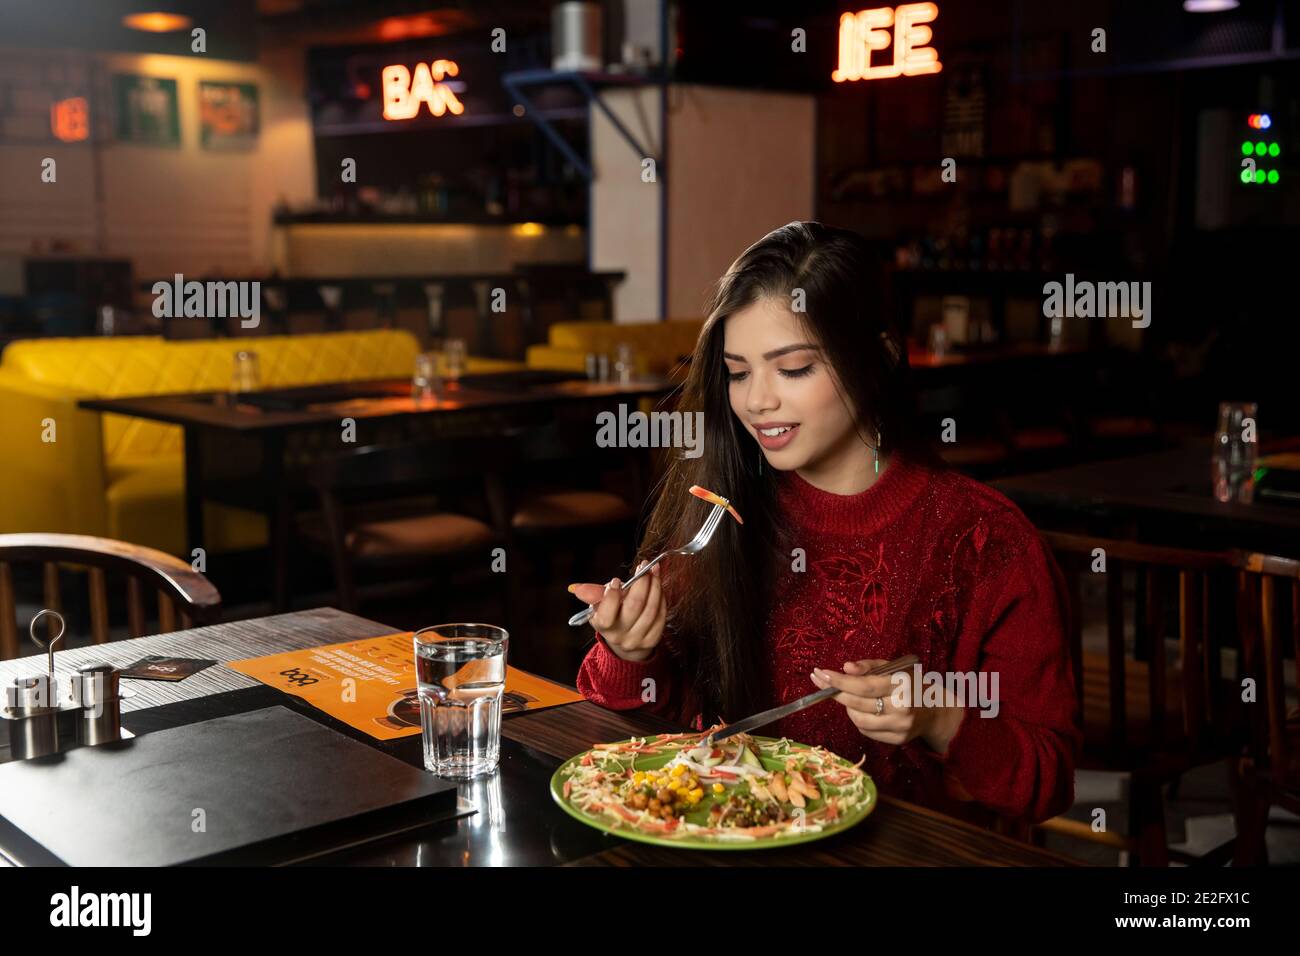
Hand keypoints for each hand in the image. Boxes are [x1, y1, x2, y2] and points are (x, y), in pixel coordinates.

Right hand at [568, 561, 664, 663]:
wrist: (625, 640)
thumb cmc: (612, 614)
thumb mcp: (600, 604)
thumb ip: (593, 594)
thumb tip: (575, 588)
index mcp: (603, 625)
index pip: (607, 613)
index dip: (612, 595)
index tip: (616, 580)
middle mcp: (619, 636)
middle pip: (635, 606)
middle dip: (641, 582)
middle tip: (644, 567)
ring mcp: (637, 639)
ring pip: (651, 609)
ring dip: (655, 586)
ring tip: (654, 571)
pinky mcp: (652, 640)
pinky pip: (661, 616)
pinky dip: (661, 598)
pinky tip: (658, 587)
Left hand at [810, 658, 964, 752]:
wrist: (934, 709)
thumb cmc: (909, 683)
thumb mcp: (893, 667)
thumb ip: (869, 666)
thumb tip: (846, 668)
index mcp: (903, 685)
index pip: (865, 685)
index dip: (840, 681)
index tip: (820, 674)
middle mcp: (903, 708)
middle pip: (858, 703)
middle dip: (835, 692)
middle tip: (819, 681)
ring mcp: (900, 727)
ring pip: (859, 720)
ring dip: (847, 707)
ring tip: (847, 696)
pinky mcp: (897, 740)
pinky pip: (866, 731)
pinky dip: (858, 719)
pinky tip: (860, 709)